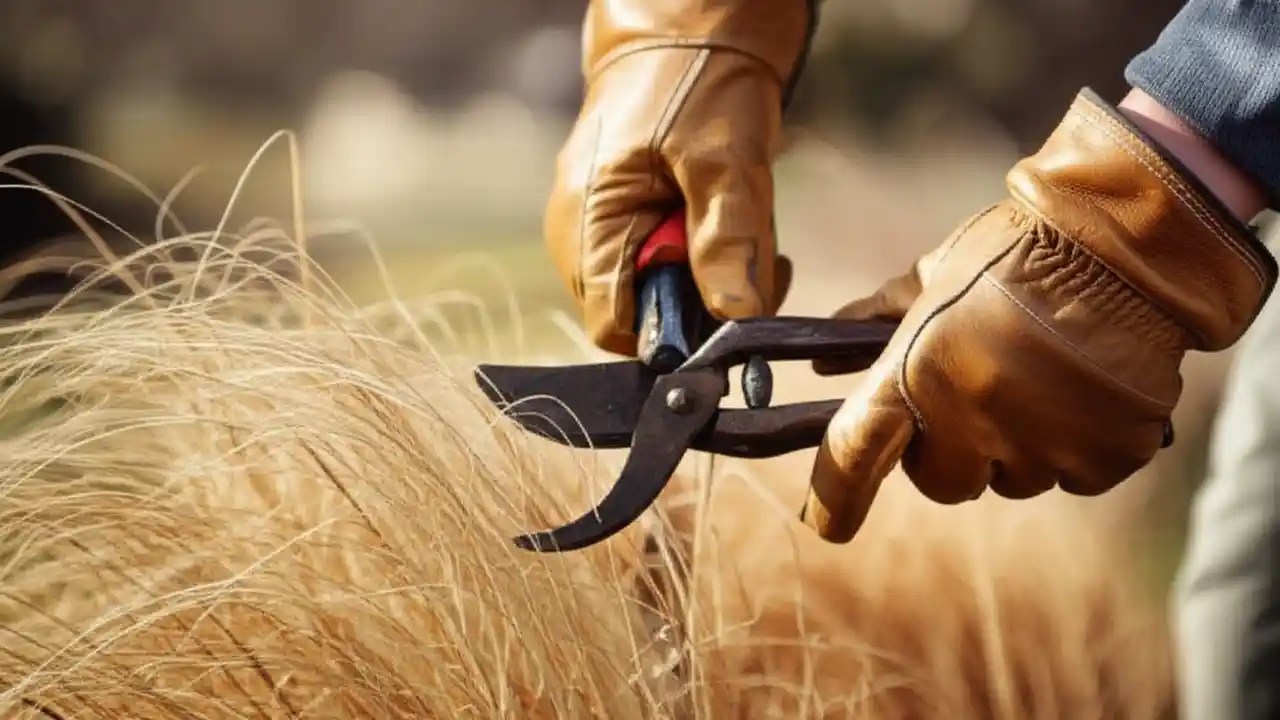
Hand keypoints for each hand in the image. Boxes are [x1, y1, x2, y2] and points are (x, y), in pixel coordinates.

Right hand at [543, 0, 812, 355]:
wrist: (687, 31)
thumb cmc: (697, 80)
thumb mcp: (725, 158)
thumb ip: (728, 240)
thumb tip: (736, 316)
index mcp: (587, 223)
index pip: (616, 328)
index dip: (675, 335)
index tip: (731, 310)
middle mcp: (581, 236)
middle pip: (640, 317)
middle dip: (703, 302)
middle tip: (756, 262)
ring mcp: (601, 229)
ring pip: (660, 294)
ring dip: (713, 276)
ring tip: (748, 229)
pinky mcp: (625, 221)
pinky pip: (667, 265)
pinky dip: (707, 256)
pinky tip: (731, 222)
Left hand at [801, 88, 1277, 542]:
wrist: (1128, 239)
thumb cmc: (1018, 248)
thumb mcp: (936, 273)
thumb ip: (877, 322)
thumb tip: (821, 358)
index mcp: (917, 369)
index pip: (856, 453)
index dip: (834, 498)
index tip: (825, 525)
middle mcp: (973, 416)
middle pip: (942, 483)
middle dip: (952, 454)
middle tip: (976, 400)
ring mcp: (1043, 440)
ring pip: (1013, 480)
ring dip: (1018, 447)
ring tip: (1043, 379)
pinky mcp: (1105, 453)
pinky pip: (1075, 475)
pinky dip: (1078, 444)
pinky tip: (1086, 390)